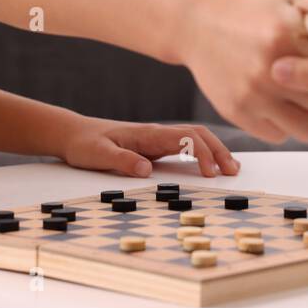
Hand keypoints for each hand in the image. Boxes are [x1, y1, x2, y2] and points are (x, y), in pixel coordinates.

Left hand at [60, 118, 241, 177]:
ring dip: (215, 150)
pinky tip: (211, 164)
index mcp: (147, 134)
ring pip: (195, 138)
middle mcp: (156, 133)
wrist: (74, 134)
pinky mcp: (155, 146)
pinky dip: (203, 153)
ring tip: (231, 168)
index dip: (203, 154)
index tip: (210, 174)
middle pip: (198, 135)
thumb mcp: (98, 155)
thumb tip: (147, 170)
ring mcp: (158, 139)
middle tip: (233, 172)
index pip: (185, 139)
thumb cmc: (84, 144)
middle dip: (218, 151)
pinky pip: (186, 146)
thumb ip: (122, 161)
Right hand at [176, 0, 307, 143]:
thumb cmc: (248, 12)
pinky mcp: (236, 111)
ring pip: (307, 129)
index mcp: (286, 37)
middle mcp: (269, 69)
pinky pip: (277, 135)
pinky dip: (284, 125)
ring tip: (305, 101)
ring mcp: (252, 94)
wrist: (196, 24)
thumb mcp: (289, 2)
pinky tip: (281, 105)